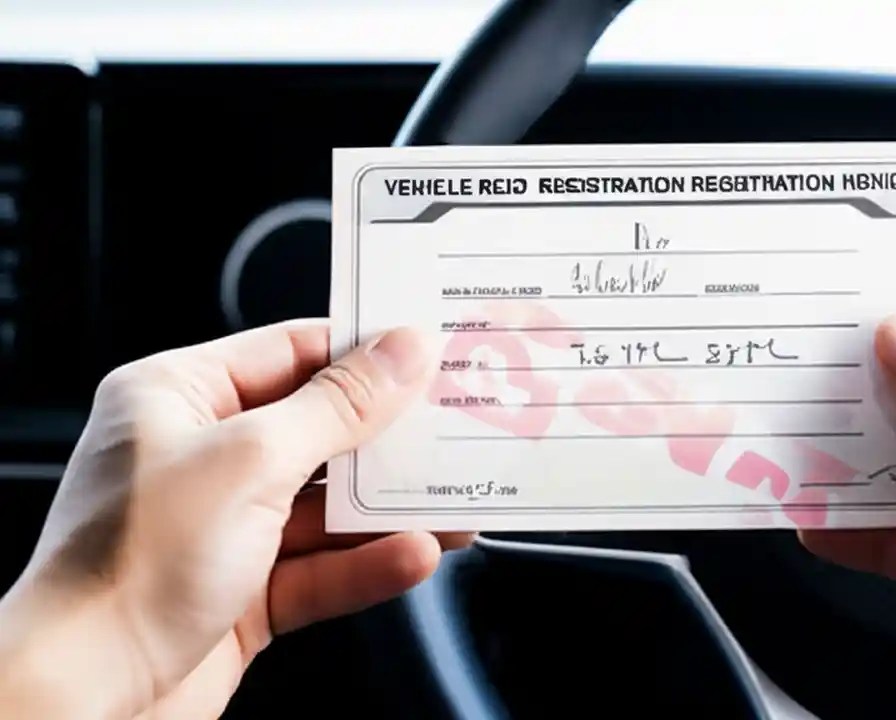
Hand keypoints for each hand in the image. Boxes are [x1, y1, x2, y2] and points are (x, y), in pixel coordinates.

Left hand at [0, 321, 470, 718]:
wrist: (84, 698)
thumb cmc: (127, 568)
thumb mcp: (251, 461)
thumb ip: (338, 407)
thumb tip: (401, 352)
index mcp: (177, 398)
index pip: (289, 353)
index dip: (362, 353)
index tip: (428, 353)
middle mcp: (199, 457)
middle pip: (319, 431)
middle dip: (387, 439)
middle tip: (454, 428)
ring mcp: (223, 528)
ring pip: (327, 506)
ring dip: (388, 510)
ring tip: (450, 502)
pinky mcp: (245, 592)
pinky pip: (322, 568)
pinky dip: (368, 563)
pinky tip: (412, 555)